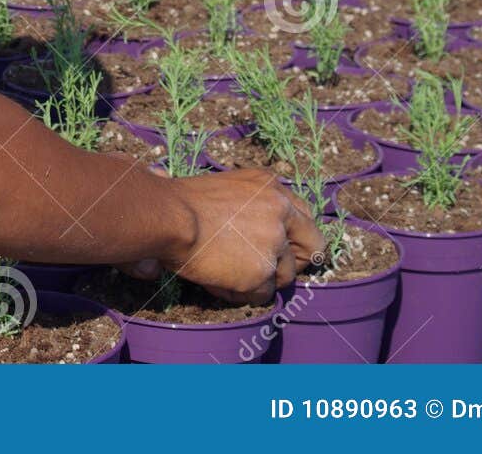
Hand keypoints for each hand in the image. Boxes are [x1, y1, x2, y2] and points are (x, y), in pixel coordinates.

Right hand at [158, 168, 324, 303]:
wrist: (168, 216)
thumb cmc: (182, 202)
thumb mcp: (227, 189)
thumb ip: (252, 206)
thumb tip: (257, 232)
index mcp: (271, 187)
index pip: (304, 217)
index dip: (294, 238)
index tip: (281, 249)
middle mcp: (280, 211)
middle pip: (313, 246)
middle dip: (293, 263)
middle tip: (269, 271)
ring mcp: (274, 241)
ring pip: (283, 275)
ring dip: (259, 280)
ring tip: (226, 274)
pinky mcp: (263, 270)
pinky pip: (261, 294)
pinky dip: (242, 293)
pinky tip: (219, 281)